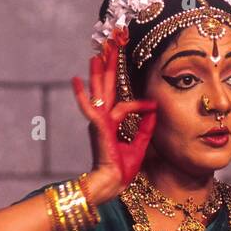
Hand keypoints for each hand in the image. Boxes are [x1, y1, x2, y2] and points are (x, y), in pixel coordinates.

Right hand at [71, 44, 156, 202]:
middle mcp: (103, 119)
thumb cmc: (122, 169)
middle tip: (110, 46)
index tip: (154, 106)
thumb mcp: (139, 145)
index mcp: (112, 123)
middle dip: (110, 67)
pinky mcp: (98, 126)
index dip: (140, 103)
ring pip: (99, 91)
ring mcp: (99, 121)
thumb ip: (145, 128)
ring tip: (97, 53)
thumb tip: (154, 111)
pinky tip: (75, 80)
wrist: (112, 183)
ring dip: (98, 72)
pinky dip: (82, 95)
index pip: (124, 104)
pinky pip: (92, 107)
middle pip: (107, 87)